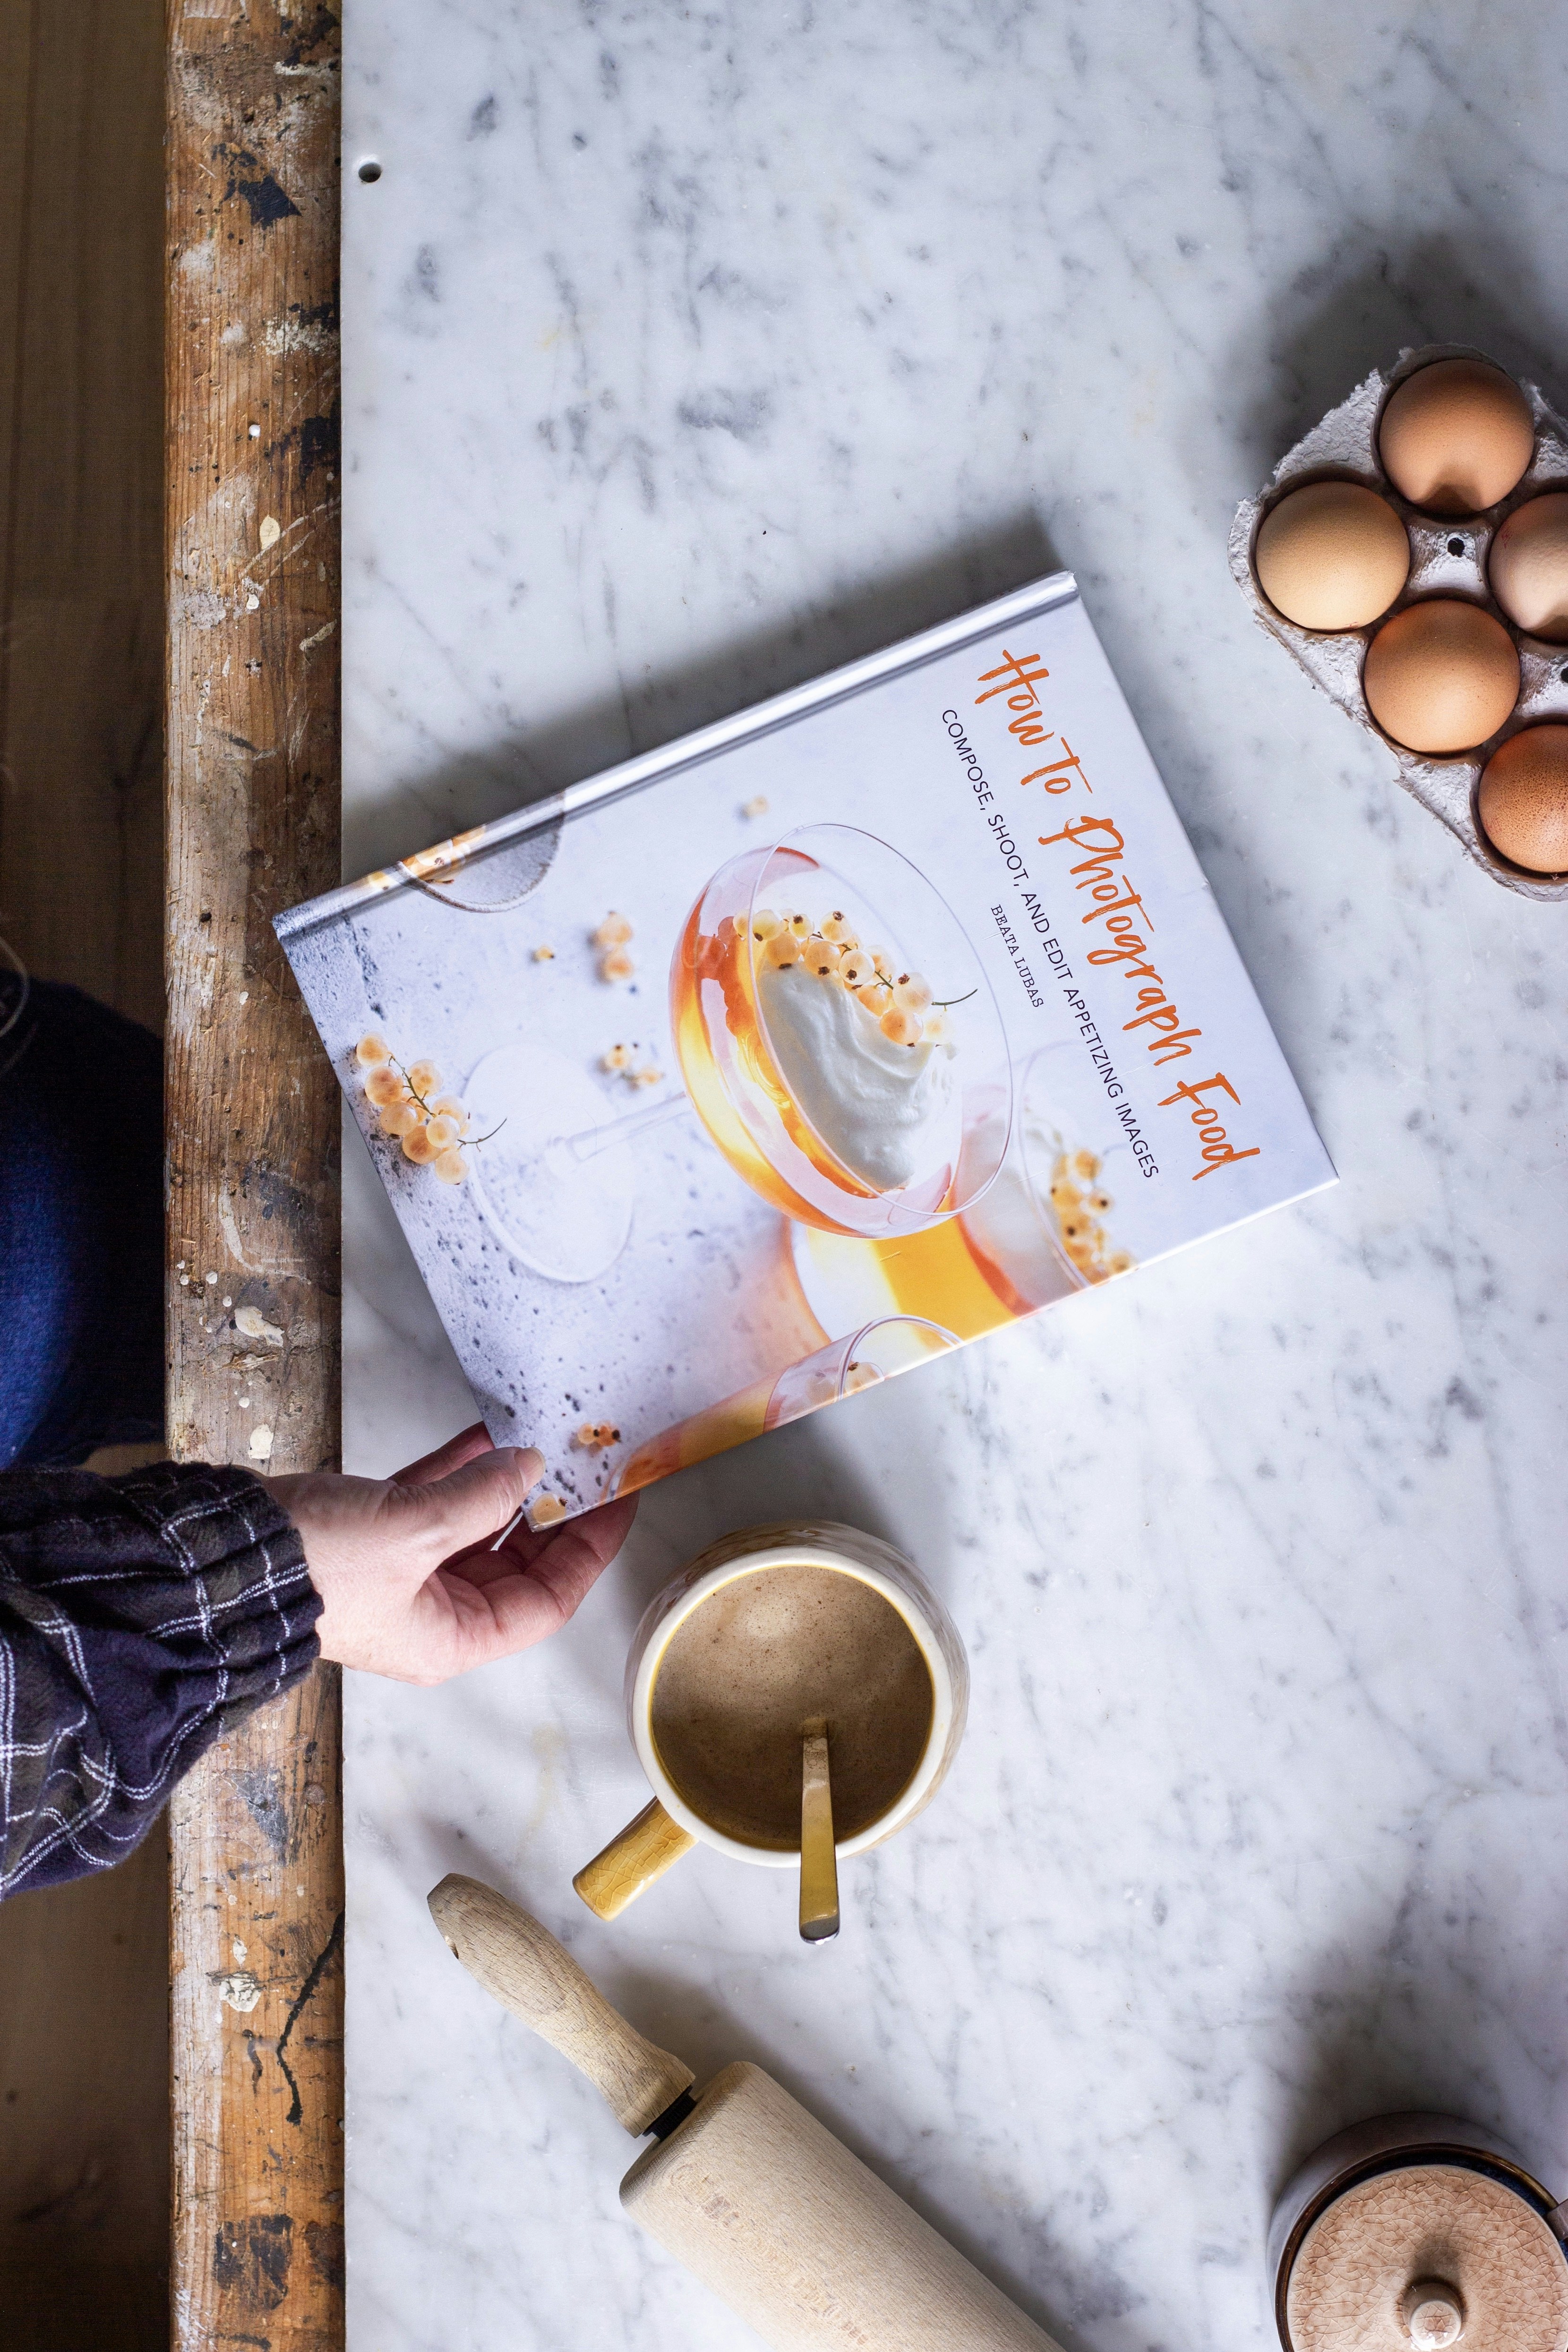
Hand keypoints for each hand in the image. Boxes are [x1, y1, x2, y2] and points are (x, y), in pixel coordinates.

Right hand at [261, 1424, 635, 1682]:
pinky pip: (435, 1499)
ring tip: (547, 1439)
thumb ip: (480, 1498)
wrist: (223, 1553)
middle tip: (589, 1467)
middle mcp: (433, 1611)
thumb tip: (529, 1467)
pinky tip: (491, 1432)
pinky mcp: (375, 1533)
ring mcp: (403, 1571)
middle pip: (518, 1562)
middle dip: (553, 1513)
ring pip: (476, 1525)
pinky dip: (462, 1467)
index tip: (620, 1503)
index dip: (589, 1551)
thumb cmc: (312, 1569)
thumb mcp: (414, 1531)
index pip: (547, 1600)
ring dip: (507, 1482)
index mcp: (452, 1635)